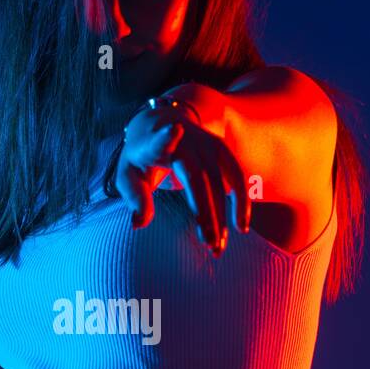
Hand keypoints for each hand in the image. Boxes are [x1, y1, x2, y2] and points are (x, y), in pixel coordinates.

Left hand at [116, 89, 250, 255]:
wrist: (162, 122)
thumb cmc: (142, 156)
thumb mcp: (128, 173)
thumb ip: (134, 196)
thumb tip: (139, 224)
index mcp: (156, 144)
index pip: (161, 140)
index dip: (167, 137)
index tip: (175, 130)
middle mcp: (186, 142)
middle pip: (199, 177)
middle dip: (206, 211)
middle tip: (208, 243)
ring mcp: (207, 145)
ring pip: (221, 182)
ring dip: (222, 216)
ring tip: (218, 246)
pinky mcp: (222, 150)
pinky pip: (237, 177)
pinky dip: (241, 202)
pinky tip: (241, 228)